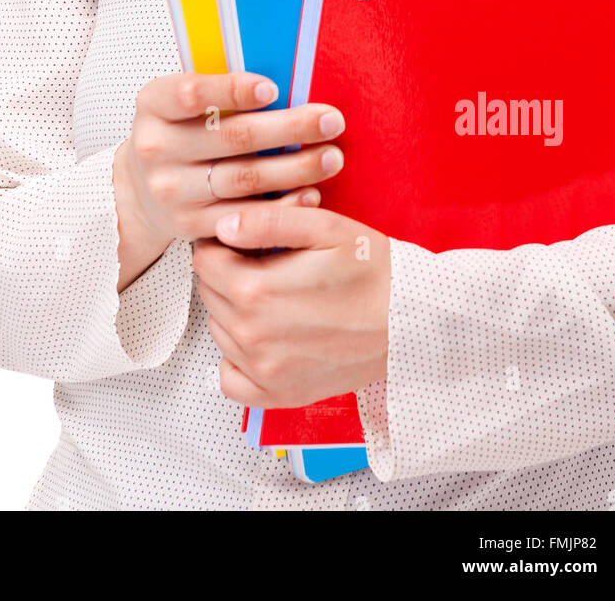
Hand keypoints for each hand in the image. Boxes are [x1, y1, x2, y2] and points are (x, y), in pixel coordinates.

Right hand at [115, 70, 347, 244]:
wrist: (141, 188)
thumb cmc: (180, 131)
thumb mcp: (181, 103)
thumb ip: (220, 90)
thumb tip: (287, 77)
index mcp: (153, 105)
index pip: (192, 94)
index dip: (233, 90)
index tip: (275, 88)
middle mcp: (156, 148)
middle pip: (233, 137)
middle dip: (290, 128)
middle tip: (332, 120)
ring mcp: (171, 190)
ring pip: (245, 178)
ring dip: (296, 167)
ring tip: (332, 157)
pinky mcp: (189, 224)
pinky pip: (245, 216)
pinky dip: (282, 206)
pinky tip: (311, 194)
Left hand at [193, 203, 390, 407]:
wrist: (410, 321)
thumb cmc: (373, 271)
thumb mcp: (325, 227)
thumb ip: (268, 220)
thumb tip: (223, 224)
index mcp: (257, 290)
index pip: (204, 259)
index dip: (221, 242)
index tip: (245, 240)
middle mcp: (253, 335)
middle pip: (208, 293)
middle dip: (228, 273)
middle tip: (266, 264)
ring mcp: (264, 370)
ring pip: (218, 330)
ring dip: (234, 311)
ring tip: (275, 297)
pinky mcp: (278, 394)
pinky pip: (230, 379)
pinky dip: (237, 359)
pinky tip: (264, 338)